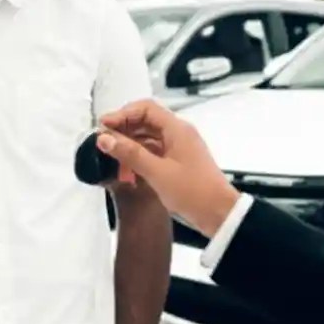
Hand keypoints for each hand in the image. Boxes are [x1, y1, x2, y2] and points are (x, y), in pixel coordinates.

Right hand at [96, 99, 240, 236]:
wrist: (219, 214)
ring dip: (130, 144)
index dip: (122, 114)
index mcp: (177, 129)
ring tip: (112, 156)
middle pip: (146, 121)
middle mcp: (178, 134)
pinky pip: (154, 151)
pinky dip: (139, 156)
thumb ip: (130, 153)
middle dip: (123, 129)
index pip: (146, 108)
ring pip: (149, 137)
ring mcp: (179, 148)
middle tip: (104, 142)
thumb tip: (104, 138)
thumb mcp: (157, 172)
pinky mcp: (178, 162)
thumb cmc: (193, 192)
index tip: (103, 126)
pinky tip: (127, 168)